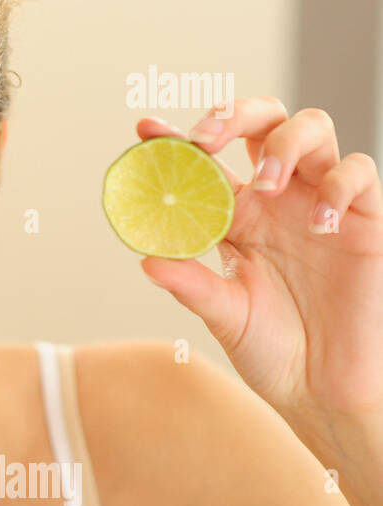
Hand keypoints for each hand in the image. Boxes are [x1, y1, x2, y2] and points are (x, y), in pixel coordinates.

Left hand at [137, 98, 382, 434]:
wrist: (325, 390)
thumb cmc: (273, 351)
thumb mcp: (224, 316)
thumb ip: (192, 285)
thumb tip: (147, 260)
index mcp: (235, 216)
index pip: (205, 163)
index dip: (175, 140)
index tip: (143, 129)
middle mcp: (277, 201)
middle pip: (261, 122)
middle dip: (233, 115)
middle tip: (206, 141)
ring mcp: (320, 203)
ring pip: (312, 129)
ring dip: (283, 142)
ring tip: (266, 183)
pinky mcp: (364, 220)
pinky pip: (359, 172)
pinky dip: (338, 183)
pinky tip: (321, 222)